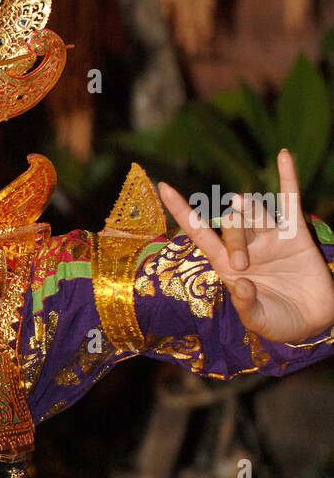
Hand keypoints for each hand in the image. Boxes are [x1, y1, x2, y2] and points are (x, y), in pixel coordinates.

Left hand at [157, 149, 333, 343]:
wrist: (313, 321)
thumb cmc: (278, 322)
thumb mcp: (259, 320)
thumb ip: (246, 305)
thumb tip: (239, 283)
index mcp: (226, 265)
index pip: (199, 232)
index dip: (182, 210)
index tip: (163, 186)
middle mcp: (245, 247)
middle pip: (232, 225)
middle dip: (234, 239)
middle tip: (244, 264)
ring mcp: (270, 237)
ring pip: (255, 212)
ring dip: (251, 213)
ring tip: (245, 213)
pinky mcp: (295, 234)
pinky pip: (290, 200)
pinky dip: (287, 178)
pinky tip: (283, 155)